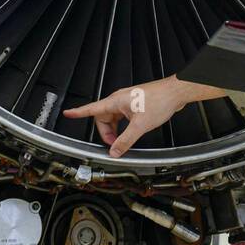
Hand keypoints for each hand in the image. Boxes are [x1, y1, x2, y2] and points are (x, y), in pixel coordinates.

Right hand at [63, 76, 198, 157]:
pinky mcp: (135, 104)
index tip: (68, 113)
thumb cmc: (160, 100)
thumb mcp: (140, 125)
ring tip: (123, 141)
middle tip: (113, 145)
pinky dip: (123, 127)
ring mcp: (127, 102)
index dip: (79, 112)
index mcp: (116, 101)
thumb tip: (115, 151)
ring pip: (113, 118)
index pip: (92, 108)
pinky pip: (122, 117)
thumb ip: (126, 140)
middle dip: (106, 133)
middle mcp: (119, 100)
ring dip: (115, 130)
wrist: (175, 93)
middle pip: (103, 118)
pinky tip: (130, 133)